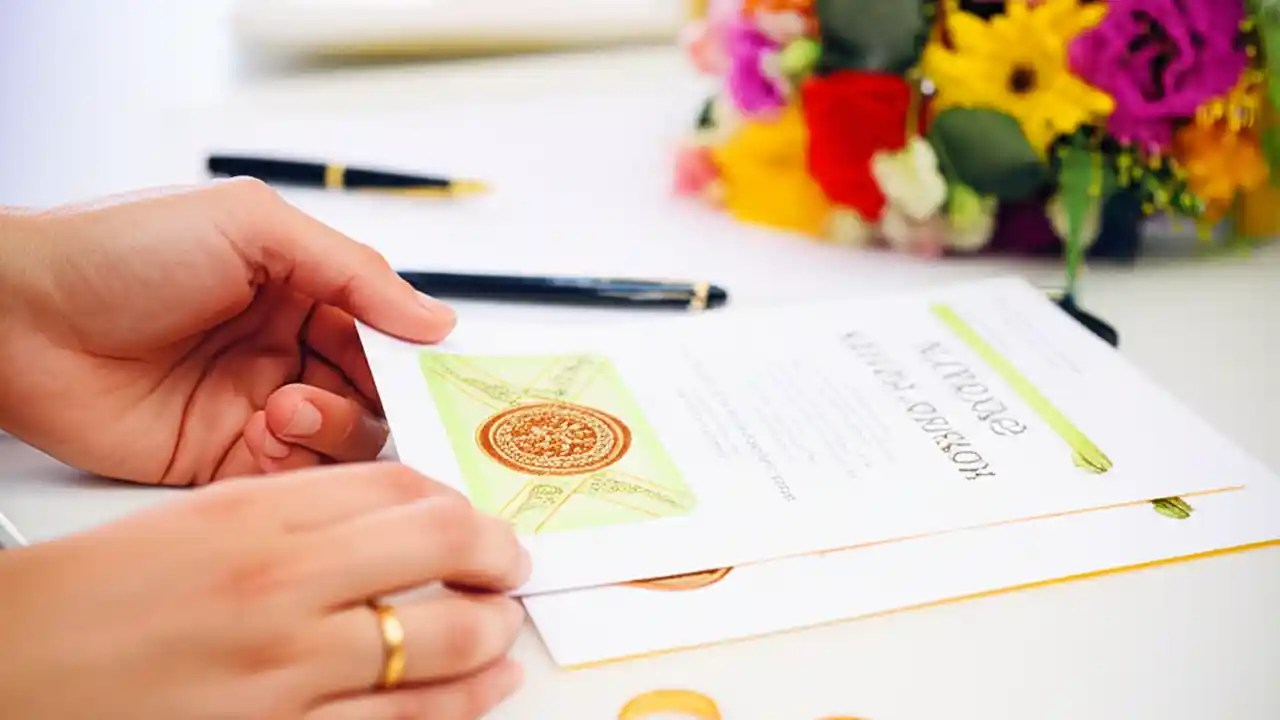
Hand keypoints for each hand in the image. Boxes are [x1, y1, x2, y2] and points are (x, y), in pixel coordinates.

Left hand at [0, 180, 453, 483]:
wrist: (13, 317)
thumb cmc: (119, 250)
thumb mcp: (251, 227)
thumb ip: (352, 272)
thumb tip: (436, 318)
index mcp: (298, 286)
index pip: (383, 328)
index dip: (411, 352)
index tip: (436, 372)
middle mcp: (284, 347)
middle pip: (375, 391)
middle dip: (378, 396)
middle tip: (353, 388)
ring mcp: (254, 404)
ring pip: (344, 439)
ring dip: (335, 427)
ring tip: (285, 407)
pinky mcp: (221, 457)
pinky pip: (292, 476)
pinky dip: (296, 464)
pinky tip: (266, 433)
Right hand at [0, 462, 529, 719]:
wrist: (14, 670)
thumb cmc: (91, 597)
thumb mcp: (198, 519)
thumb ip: (300, 513)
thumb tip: (395, 515)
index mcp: (257, 514)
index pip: (403, 487)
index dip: (460, 501)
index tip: (475, 518)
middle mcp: (280, 586)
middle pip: (442, 546)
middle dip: (498, 557)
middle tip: (510, 566)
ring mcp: (283, 671)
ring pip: (439, 643)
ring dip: (493, 634)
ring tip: (504, 630)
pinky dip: (457, 706)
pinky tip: (482, 691)